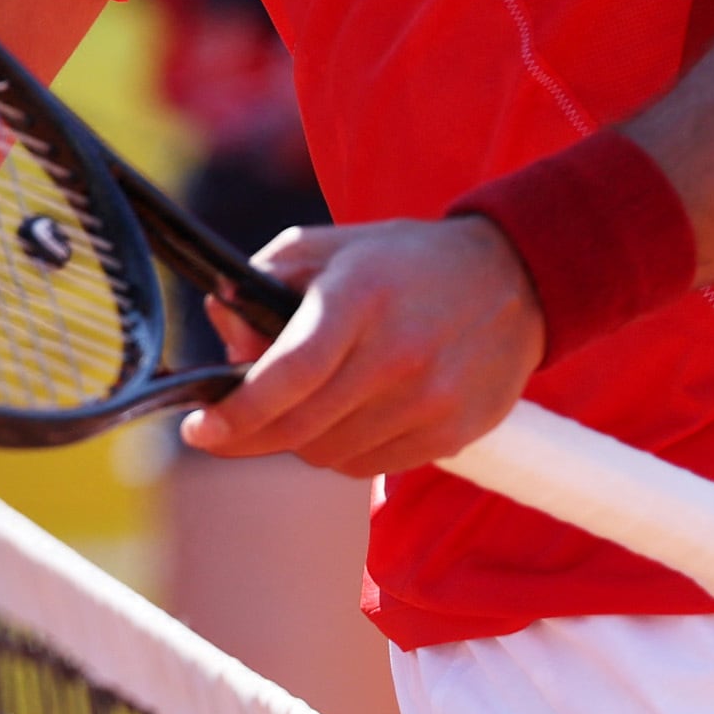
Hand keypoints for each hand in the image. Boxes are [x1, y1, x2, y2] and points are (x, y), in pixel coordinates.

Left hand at [178, 217, 545, 478]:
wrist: (515, 280)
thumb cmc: (403, 261)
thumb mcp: (328, 247)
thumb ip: (263, 281)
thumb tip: (222, 330)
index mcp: (359, 298)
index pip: (288, 374)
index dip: (236, 412)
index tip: (199, 429)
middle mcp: (398, 354)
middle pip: (301, 426)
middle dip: (248, 437)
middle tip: (222, 431)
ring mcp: (431, 400)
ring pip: (329, 454)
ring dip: (294, 441)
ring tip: (294, 409)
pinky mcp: (453, 433)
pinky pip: (369, 466)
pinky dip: (339, 451)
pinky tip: (341, 419)